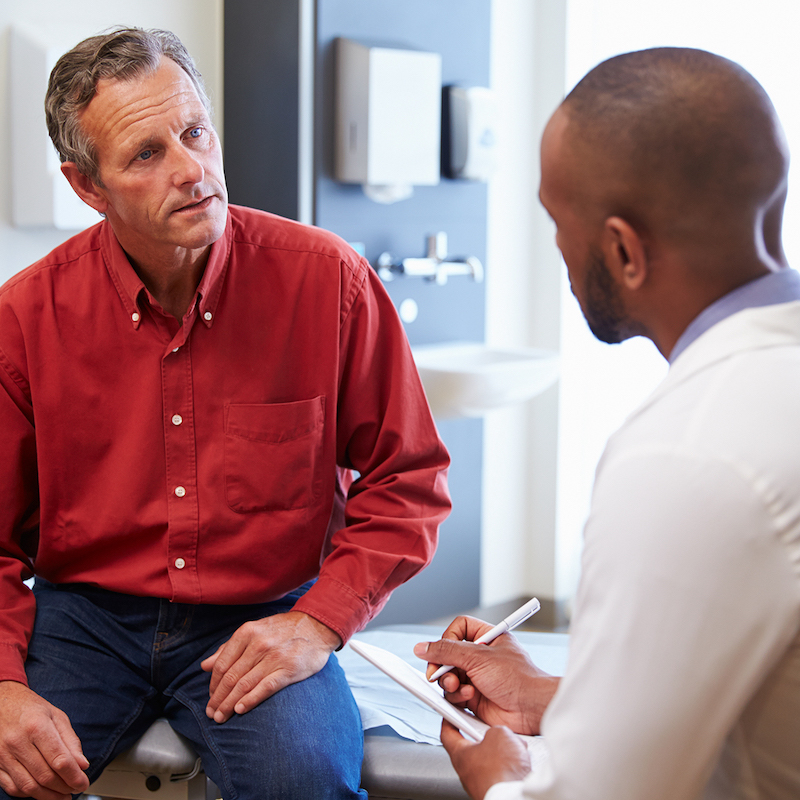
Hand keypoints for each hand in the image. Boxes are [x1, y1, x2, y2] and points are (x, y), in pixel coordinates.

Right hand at [0, 681, 89, 799]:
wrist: (2, 704)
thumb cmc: (32, 709)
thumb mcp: (57, 716)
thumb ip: (70, 741)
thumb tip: (82, 764)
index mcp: (37, 726)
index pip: (59, 759)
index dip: (73, 776)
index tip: (83, 783)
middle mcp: (18, 742)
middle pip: (44, 775)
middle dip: (63, 787)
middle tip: (75, 789)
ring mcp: (3, 755)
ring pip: (28, 786)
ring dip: (48, 796)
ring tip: (62, 795)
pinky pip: (12, 787)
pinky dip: (29, 794)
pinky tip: (42, 792)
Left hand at [201, 611, 340, 722]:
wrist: (317, 625)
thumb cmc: (284, 629)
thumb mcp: (255, 630)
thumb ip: (230, 647)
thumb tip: (205, 665)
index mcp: (248, 632)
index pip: (222, 663)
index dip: (213, 683)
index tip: (211, 696)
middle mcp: (259, 644)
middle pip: (231, 677)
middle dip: (218, 698)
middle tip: (212, 713)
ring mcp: (274, 657)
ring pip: (244, 685)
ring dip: (229, 704)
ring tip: (221, 716)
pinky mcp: (288, 670)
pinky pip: (265, 688)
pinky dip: (250, 700)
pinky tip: (240, 710)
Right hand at [414, 615, 558, 734]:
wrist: (532, 708)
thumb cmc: (518, 678)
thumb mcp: (478, 657)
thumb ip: (446, 651)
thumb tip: (422, 647)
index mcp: (488, 639)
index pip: (459, 629)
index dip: (448, 638)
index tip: (442, 649)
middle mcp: (481, 658)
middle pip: (448, 655)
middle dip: (442, 665)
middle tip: (437, 673)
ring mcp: (477, 678)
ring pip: (448, 677)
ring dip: (449, 682)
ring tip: (458, 686)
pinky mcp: (474, 699)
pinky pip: (454, 695)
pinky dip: (457, 696)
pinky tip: (468, 697)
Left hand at [441, 720, 530, 799]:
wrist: (514, 797)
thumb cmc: (502, 771)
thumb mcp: (499, 733)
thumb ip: (495, 729)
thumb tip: (501, 734)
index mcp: (460, 755)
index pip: (448, 734)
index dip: (450, 721)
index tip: (451, 714)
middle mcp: (467, 772)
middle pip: (473, 748)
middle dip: (488, 738)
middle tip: (496, 731)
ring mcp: (480, 783)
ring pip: (490, 761)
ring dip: (502, 754)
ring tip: (515, 750)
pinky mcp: (494, 791)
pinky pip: (501, 774)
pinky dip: (510, 768)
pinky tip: (520, 766)